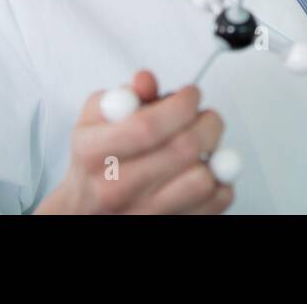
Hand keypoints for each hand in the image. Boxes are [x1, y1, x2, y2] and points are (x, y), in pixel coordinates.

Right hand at [34, 70, 233, 213]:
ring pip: (203, 179)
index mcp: (94, 153)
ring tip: (204, 144)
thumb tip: (147, 81)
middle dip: (207, 122)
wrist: (85, 209)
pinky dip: (221, 180)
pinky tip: (205, 169)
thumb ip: (124, 94)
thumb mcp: (96, 118)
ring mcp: (143, 213)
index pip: (147, 126)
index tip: (190, 94)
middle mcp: (116, 188)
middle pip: (183, 150)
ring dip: (215, 153)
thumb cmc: (95, 160)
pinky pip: (215, 202)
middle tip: (206, 115)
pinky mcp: (169, 225)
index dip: (180, 104)